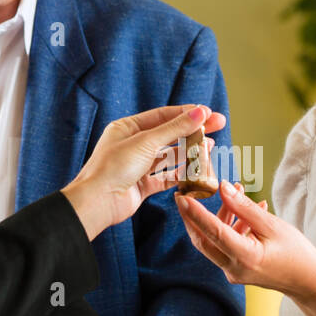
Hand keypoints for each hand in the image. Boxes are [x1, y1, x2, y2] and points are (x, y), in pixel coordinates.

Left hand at [61, 104, 225, 241]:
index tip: (209, 113)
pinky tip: (197, 168)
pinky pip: (167, 176)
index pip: (163, 115)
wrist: (98, 202)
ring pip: (170, 156)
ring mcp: (138, 165)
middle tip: (218, 125)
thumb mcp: (146, 142)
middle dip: (193, 130)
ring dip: (190, 151)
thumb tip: (200, 113)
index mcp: (128, 128)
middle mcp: (133, 145)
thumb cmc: (113, 167)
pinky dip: (182, 173)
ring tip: (210, 146)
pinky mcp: (143, 185)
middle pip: (169, 134)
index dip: (187, 113)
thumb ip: (175, 128)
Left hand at [175, 180, 315, 300]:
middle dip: (192, 217)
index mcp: (245, 257)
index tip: (181, 198)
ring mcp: (233, 272)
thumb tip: (224, 188)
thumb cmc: (296, 252)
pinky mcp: (236, 270)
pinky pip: (225, 246)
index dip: (196, 214)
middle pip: (203, 240)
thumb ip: (245, 207)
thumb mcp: (272, 225)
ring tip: (236, 193)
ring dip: (220, 218)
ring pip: (214, 242)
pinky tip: (248, 213)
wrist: (307, 281)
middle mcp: (234, 268)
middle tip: (184, 195)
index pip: (214, 232)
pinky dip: (231, 228)